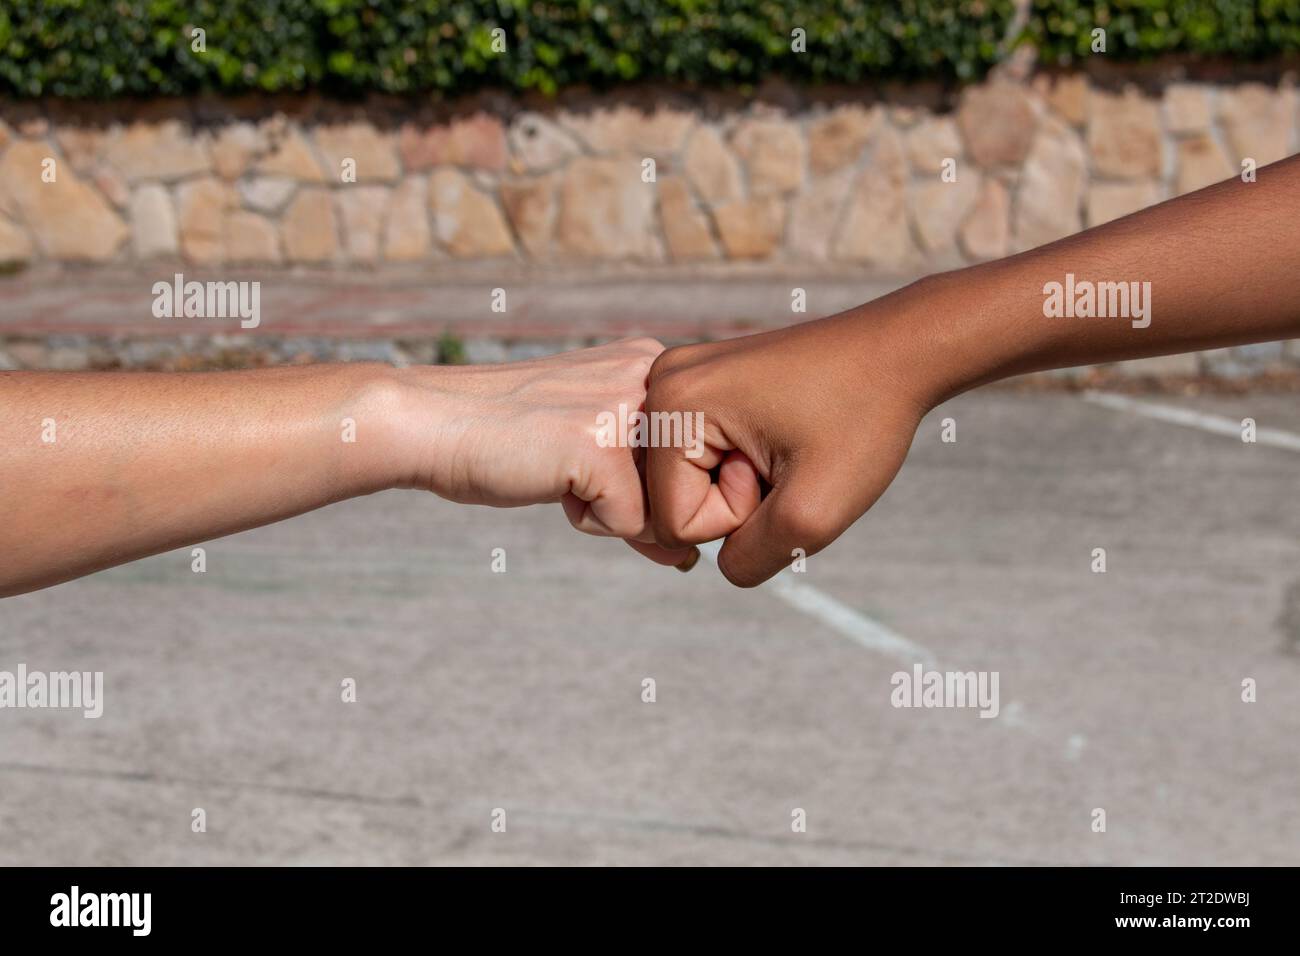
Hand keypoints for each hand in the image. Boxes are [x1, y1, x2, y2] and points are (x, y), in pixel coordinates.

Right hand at [390, 338, 694, 565]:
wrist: (429, 421)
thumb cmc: (508, 442)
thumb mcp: (594, 445)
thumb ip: (650, 487)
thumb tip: (691, 559)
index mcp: (653, 363)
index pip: (697, 457)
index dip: (646, 481)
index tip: (589, 456)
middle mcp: (652, 375)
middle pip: (688, 485)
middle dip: (635, 500)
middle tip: (570, 464)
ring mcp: (629, 409)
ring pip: (667, 509)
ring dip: (611, 509)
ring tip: (559, 467)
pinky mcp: (604, 448)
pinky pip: (632, 525)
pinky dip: (587, 521)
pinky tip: (548, 478)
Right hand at [643, 293, 935, 585]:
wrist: (896, 352)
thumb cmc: (863, 420)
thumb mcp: (812, 516)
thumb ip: (748, 561)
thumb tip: (718, 562)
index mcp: (674, 404)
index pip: (674, 522)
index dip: (739, 515)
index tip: (780, 467)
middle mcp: (660, 383)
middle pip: (669, 504)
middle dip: (734, 502)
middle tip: (783, 457)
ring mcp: (676, 380)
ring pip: (684, 486)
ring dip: (737, 486)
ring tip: (780, 446)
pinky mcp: (697, 384)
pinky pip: (697, 461)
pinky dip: (737, 465)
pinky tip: (774, 437)